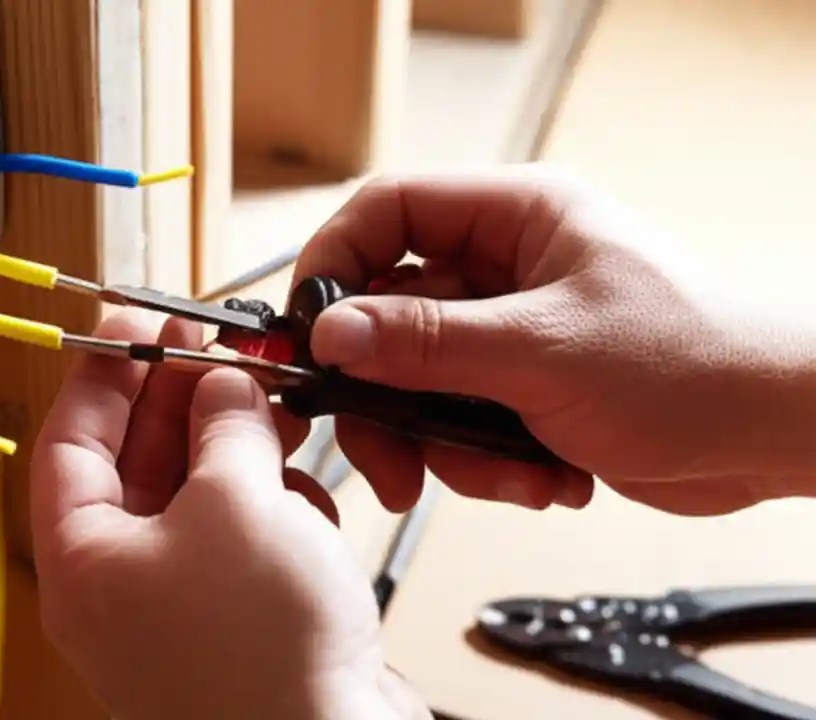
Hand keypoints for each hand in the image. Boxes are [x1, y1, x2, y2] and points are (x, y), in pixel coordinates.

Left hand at [29, 310, 430, 719]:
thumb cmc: (262, 653)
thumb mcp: (239, 503)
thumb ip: (226, 427)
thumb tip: (225, 388)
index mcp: (83, 560)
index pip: (69, 441)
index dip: (102, 373)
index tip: (135, 319)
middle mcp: (119, 586)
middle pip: (135, 464)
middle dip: (181, 400)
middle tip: (218, 347)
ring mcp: (178, 609)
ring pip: (197, 498)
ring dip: (237, 449)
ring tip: (274, 405)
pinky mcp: (236, 623)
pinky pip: (239, 542)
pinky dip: (269, 507)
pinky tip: (302, 489)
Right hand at [295, 165, 815, 515]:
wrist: (777, 435)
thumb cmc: (699, 364)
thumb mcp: (544, 351)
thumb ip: (426, 343)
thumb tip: (332, 332)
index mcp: (517, 217)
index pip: (388, 212)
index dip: (334, 263)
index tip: (308, 332)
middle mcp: (506, 267)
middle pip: (388, 311)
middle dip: (384, 390)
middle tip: (379, 450)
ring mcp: (511, 330)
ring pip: (417, 379)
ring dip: (443, 442)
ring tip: (507, 473)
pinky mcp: (522, 387)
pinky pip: (458, 420)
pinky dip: (485, 462)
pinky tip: (545, 477)